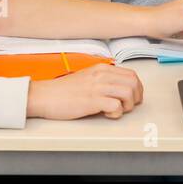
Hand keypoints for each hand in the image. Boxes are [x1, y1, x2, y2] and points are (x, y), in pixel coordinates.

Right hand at [27, 64, 143, 119]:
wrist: (45, 96)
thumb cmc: (64, 91)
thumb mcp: (88, 78)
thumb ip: (104, 80)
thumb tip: (120, 89)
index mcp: (102, 69)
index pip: (131, 75)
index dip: (137, 89)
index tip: (134, 98)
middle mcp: (102, 75)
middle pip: (134, 83)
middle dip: (136, 97)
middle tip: (127, 106)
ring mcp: (98, 87)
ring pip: (128, 93)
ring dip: (127, 106)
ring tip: (116, 110)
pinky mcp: (92, 100)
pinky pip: (116, 106)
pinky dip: (116, 113)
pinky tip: (107, 114)